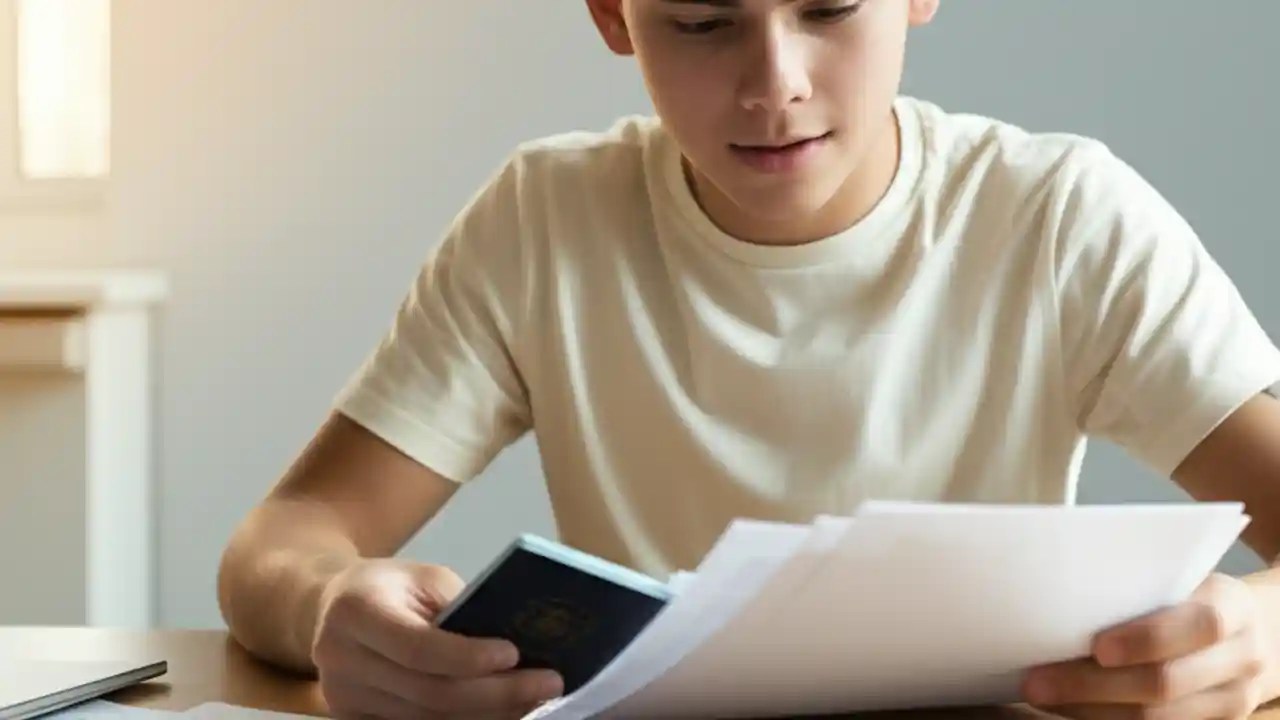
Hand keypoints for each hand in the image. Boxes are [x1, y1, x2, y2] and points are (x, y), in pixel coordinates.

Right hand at [311, 558, 563, 719]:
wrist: (331, 606)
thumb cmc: (390, 586)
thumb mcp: (424, 579)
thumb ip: (461, 610)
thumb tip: (521, 645)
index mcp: (356, 611)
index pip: (418, 648)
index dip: (468, 657)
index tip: (515, 654)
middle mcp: (339, 659)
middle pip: (428, 693)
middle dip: (495, 693)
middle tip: (548, 683)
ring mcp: (342, 698)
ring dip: (487, 715)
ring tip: (534, 700)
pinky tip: (500, 712)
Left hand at [1021, 573, 1274, 718]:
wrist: (1255, 634)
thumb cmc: (1197, 595)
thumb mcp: (1187, 578)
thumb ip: (1142, 584)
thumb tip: (1060, 595)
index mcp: (1233, 607)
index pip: (1200, 624)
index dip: (1147, 638)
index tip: (1097, 646)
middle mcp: (1241, 658)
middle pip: (1166, 682)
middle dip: (1092, 685)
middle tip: (1036, 681)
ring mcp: (1233, 700)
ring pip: (1159, 719)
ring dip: (1091, 710)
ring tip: (1043, 696)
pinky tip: (1071, 709)